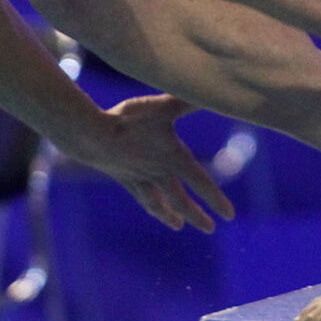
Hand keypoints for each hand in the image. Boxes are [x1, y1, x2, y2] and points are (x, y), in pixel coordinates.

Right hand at [78, 95, 235, 232]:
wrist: (91, 135)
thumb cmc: (129, 120)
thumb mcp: (162, 107)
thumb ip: (187, 101)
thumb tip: (215, 91)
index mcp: (173, 158)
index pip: (201, 182)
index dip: (216, 199)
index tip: (229, 216)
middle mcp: (159, 173)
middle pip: (182, 200)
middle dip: (197, 215)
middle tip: (210, 229)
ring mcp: (141, 178)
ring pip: (160, 204)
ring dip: (171, 215)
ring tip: (178, 226)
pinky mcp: (124, 177)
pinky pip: (141, 196)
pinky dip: (150, 206)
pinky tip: (152, 209)